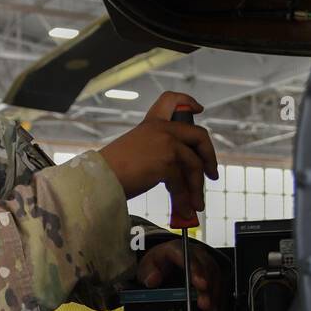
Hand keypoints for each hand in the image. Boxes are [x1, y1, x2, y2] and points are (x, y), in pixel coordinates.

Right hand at [99, 91, 218, 220]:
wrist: (99, 179)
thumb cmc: (111, 171)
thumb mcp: (135, 151)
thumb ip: (157, 151)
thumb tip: (178, 171)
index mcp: (151, 124)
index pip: (171, 100)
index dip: (188, 101)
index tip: (198, 109)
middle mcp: (161, 130)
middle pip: (198, 136)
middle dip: (209, 157)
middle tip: (211, 174)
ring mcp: (166, 144)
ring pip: (193, 165)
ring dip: (196, 187)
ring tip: (196, 204)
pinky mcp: (166, 163)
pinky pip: (182, 184)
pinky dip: (184, 200)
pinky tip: (183, 210)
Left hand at [136, 238, 226, 310]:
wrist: (161, 263)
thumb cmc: (156, 264)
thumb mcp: (146, 267)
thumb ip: (148, 273)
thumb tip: (153, 279)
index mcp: (177, 249)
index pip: (188, 256)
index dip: (196, 270)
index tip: (201, 285)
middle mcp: (195, 254)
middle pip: (207, 268)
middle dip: (208, 289)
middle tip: (206, 305)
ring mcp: (205, 263)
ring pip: (216, 278)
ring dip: (216, 298)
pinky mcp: (211, 274)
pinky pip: (220, 286)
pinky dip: (220, 302)